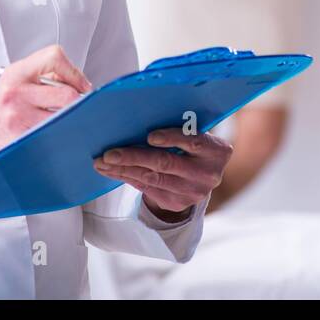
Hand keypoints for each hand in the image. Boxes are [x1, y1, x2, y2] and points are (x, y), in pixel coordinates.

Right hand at [0, 44, 89, 192]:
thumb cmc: (2, 108)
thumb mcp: (17, 81)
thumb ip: (46, 75)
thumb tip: (81, 82)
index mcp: (16, 73)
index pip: (55, 57)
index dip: (74, 71)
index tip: (81, 84)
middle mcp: (15, 92)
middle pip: (66, 93)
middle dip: (77, 100)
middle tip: (77, 104)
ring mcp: (18, 116)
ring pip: (64, 116)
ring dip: (70, 117)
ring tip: (60, 116)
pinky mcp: (22, 136)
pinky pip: (54, 131)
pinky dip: (60, 130)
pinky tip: (52, 129)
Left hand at [92, 128, 231, 220]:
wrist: (204, 176)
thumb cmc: (193, 144)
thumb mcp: (196, 132)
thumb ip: (180, 125)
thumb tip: (139, 116)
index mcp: (216, 151)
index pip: (193, 142)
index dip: (171, 138)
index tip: (150, 136)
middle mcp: (207, 174)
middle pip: (165, 163)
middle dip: (134, 157)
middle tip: (109, 154)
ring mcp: (192, 192)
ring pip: (152, 178)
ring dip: (123, 170)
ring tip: (102, 163)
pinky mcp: (177, 203)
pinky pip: (147, 189)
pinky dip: (127, 178)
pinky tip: (112, 171)